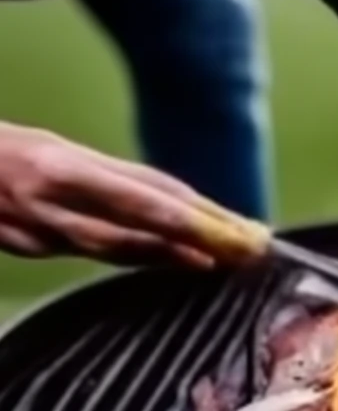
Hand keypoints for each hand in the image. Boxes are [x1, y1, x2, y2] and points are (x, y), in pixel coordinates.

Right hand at [0, 124, 268, 268]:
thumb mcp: (49, 147)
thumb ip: (108, 177)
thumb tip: (174, 203)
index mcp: (62, 167)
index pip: (148, 196)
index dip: (198, 217)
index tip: (238, 228)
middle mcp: (51, 202)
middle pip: (140, 230)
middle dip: (196, 243)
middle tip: (242, 252)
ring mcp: (34, 232)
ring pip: (115, 251)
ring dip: (168, 258)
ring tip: (212, 262)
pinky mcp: (21, 250)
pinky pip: (85, 255)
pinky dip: (127, 259)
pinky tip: (155, 264)